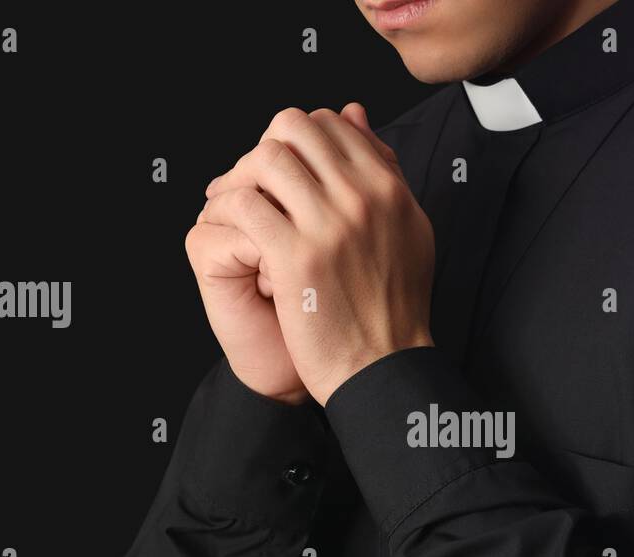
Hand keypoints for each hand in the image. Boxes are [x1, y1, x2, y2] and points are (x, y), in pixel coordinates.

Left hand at [200, 103, 435, 405]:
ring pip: (266, 158)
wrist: (385, 366)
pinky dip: (228, 210)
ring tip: (232, 206)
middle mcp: (363, 197)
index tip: (281, 170)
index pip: (330, 122)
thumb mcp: (405, 227)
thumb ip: (382, 169)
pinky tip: (229, 232)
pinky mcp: (295, 257)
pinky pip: (244, 204)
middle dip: (264, 149)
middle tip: (251, 182)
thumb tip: (353, 113)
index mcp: (389, 188)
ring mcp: (329, 224)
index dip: (297, 140)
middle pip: (294, 128)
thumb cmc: (394, 307)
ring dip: (241, 176)